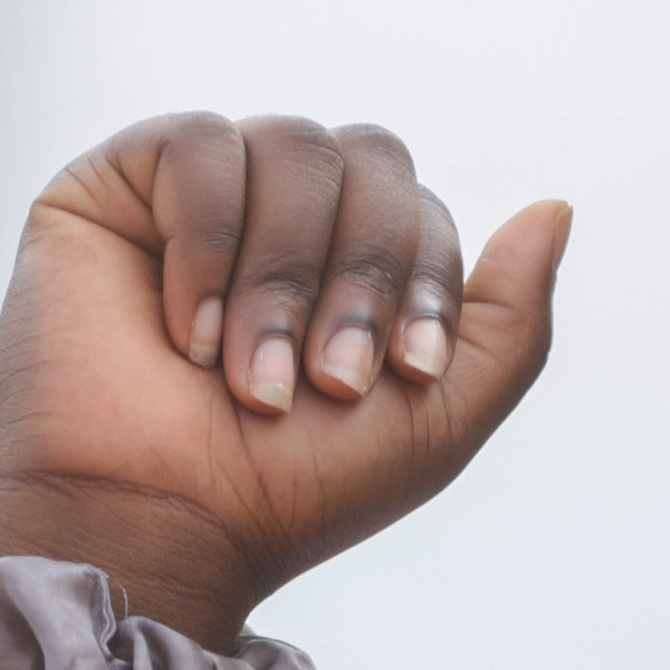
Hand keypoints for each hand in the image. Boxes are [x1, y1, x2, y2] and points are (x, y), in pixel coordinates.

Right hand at [0, 113, 573, 641]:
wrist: (167, 525)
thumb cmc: (297, 486)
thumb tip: (555, 207)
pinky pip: (197, 144)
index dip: (426, 282)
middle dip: (364, 276)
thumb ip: (513, 316)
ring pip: (292, 146)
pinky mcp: (114, 188)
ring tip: (250, 380)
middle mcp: (280, 214)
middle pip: (369, 157)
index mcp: (353, 260)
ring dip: (284, 280)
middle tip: (330, 383)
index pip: (422, 207)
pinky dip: (208, 244)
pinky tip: (186, 334)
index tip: (408, 374)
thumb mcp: (444, 413)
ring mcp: (198, 195)